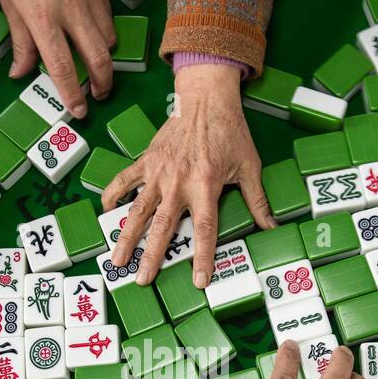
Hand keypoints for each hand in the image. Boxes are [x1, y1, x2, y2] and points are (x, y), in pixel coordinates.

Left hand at [0, 0, 113, 116]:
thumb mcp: (8, 2)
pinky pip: (109, 18)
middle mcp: (70, 9)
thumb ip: (20, 41)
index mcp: (42, 18)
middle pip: (98, 59)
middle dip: (102, 84)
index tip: (79, 110)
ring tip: (96, 66)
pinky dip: (105, 34)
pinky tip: (93, 35)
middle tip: (98, 95)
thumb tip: (21, 71)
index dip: (73, 94)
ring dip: (104, 59)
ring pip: (109, 40)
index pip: (62, 68)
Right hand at [101, 63, 274, 286]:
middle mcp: (179, 182)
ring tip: (117, 260)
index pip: (204, 228)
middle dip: (152, 256)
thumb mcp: (249, 166)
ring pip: (138, 210)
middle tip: (142, 280)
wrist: (206, 98)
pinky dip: (113, 195)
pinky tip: (106, 212)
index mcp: (206, 185)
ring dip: (126, 236)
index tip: (199, 280)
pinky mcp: (147, 160)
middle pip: (164, 227)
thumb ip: (257, 200)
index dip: (202, 256)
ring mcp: (159, 172)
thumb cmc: (230, 131)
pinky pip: (125, 181)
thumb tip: (271, 227)